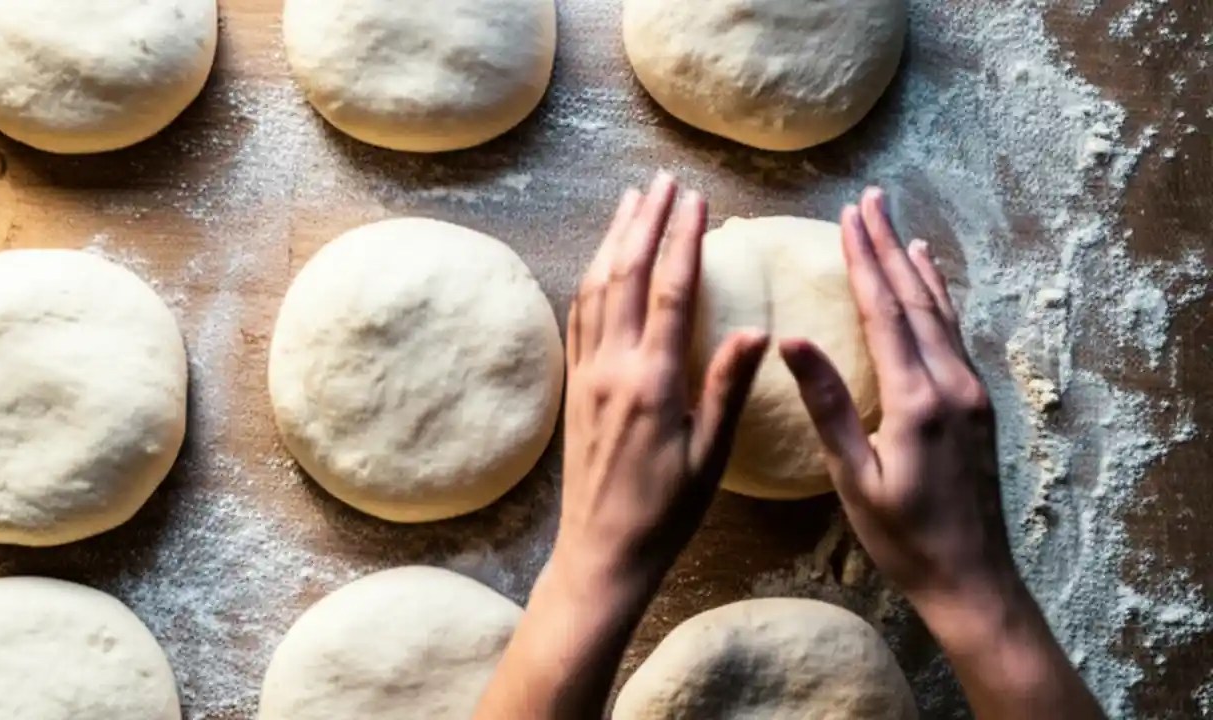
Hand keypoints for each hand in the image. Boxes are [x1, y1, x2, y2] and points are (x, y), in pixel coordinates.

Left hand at [473, 174, 766, 719]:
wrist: (601, 551)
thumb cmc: (665, 513)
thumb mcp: (710, 457)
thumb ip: (727, 389)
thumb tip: (756, 331)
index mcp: (653, 382)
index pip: (670, 292)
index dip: (683, 240)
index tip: (696, 199)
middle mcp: (613, 368)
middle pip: (626, 275)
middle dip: (645, 221)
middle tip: (662, 180)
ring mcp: (587, 375)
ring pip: (595, 289)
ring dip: (613, 240)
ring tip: (630, 201)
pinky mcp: (573, 388)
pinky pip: (578, 318)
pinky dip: (590, 279)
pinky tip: (599, 263)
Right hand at [780, 186, 1103, 719]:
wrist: (973, 577)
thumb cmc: (903, 538)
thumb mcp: (853, 478)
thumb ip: (826, 406)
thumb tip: (791, 340)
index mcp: (916, 401)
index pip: (885, 314)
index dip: (865, 262)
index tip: (848, 218)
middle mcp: (951, 385)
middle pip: (915, 300)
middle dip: (888, 247)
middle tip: (869, 199)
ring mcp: (970, 393)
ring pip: (940, 312)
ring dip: (914, 265)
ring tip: (896, 224)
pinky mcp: (976, 404)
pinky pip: (954, 334)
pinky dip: (938, 297)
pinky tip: (931, 278)